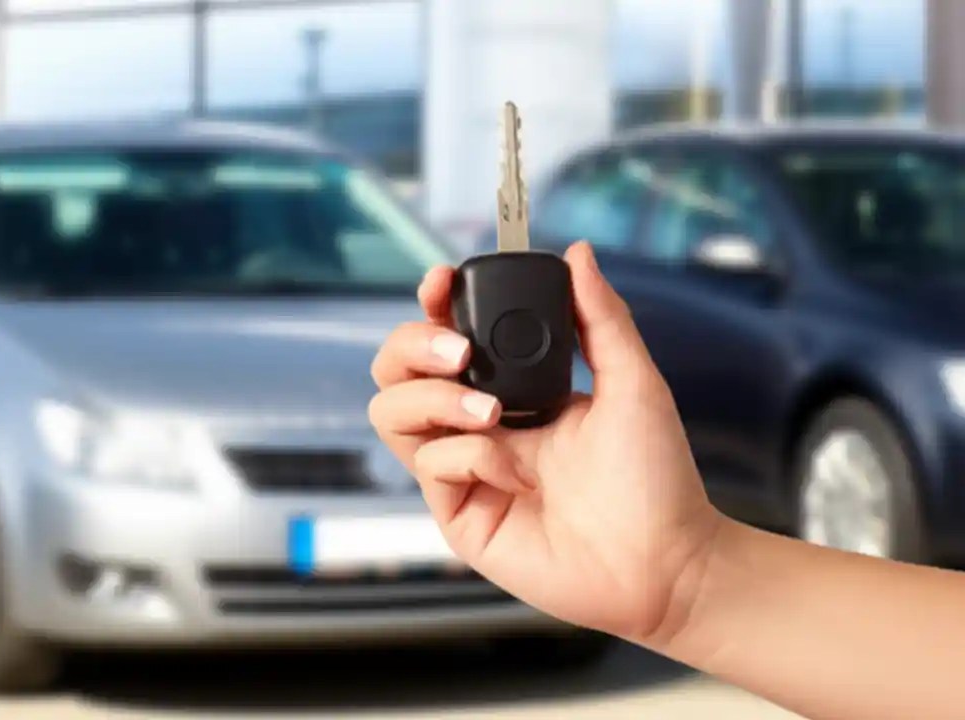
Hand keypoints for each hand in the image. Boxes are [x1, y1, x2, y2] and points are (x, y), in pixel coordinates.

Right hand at [368, 241, 725, 645]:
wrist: (664, 562)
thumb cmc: (655, 481)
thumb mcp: (633, 381)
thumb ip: (601, 316)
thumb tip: (579, 254)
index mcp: (513, 389)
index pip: (446, 337)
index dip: (431, 305)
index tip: (441, 281)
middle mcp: (478, 425)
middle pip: (396, 369)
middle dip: (413, 345)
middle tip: (460, 352)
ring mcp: (462, 471)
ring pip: (391, 412)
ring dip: (433, 397)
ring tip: (490, 410)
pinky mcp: (457, 514)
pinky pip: (430, 464)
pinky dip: (470, 457)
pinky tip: (519, 476)